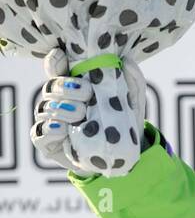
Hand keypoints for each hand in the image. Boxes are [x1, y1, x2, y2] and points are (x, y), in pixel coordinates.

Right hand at [30, 46, 146, 175]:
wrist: (119, 158)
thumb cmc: (122, 124)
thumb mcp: (132, 103)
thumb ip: (132, 82)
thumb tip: (127, 62)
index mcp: (72, 86)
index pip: (56, 67)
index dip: (55, 61)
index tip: (63, 59)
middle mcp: (57, 101)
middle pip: (51, 86)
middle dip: (66, 87)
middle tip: (87, 93)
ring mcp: (50, 121)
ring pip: (44, 108)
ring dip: (62, 109)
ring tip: (81, 114)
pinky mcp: (47, 142)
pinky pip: (38, 133)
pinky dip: (48, 130)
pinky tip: (62, 129)